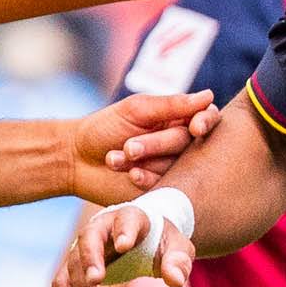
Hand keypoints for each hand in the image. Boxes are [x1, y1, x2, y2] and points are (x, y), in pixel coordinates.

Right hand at [58, 194, 191, 286]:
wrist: (146, 240)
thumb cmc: (163, 242)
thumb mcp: (178, 248)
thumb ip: (178, 261)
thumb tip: (175, 280)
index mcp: (131, 217)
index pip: (126, 219)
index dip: (124, 230)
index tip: (124, 246)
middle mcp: (102, 227)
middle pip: (88, 238)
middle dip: (90, 259)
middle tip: (96, 281)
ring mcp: (85, 246)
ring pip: (72, 264)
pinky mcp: (76, 266)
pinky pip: (62, 281)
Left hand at [66, 88, 217, 199]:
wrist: (76, 160)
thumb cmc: (103, 128)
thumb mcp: (135, 110)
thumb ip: (171, 105)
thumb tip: (209, 96)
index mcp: (175, 120)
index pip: (206, 118)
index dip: (206, 122)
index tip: (195, 128)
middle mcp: (178, 145)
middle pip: (186, 144)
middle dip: (157, 144)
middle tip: (129, 147)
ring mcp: (171, 169)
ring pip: (177, 167)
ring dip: (146, 161)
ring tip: (115, 158)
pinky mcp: (162, 190)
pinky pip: (167, 186)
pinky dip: (147, 179)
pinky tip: (129, 175)